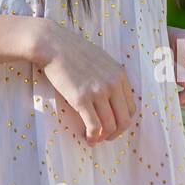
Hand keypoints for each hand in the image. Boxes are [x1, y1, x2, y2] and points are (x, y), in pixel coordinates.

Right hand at [32, 19, 135, 145]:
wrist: (53, 45)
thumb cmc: (73, 51)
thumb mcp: (101, 60)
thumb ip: (111, 76)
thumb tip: (113, 97)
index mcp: (120, 75)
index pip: (131, 108)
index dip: (123, 122)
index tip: (114, 126)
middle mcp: (113, 84)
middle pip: (124, 120)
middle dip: (116, 133)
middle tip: (107, 137)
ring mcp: (98, 92)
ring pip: (110, 126)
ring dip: (103, 137)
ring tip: (95, 139)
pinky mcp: (81, 99)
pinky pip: (94, 126)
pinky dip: (93, 137)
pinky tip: (88, 138)